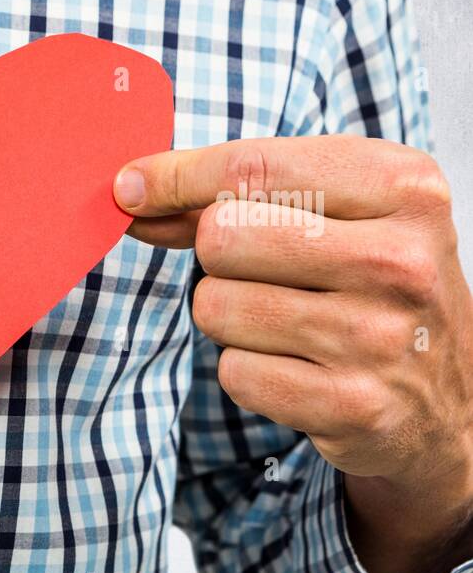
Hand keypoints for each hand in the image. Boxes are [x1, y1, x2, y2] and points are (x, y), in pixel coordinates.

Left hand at [117, 134, 472, 572]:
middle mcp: (400, 258)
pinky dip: (246, 372)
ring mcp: (379, 337)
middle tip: (260, 276)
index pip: (253, 167)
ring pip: (216, 306)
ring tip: (284, 324)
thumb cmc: (374, 287)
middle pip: (222, 236)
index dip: (173, 177)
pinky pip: (234, 373)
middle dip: (215, 259)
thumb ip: (235, 196)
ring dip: (226, 319)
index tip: (130, 188)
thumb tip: (134, 193)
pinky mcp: (354, 405)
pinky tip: (295, 369)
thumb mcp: (336, 214)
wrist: (447, 398)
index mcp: (403, 187)